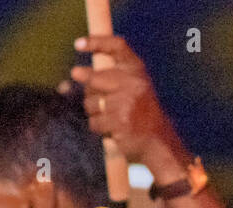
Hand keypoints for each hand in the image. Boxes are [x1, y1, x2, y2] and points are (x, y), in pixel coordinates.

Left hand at [71, 35, 187, 176]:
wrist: (159, 141)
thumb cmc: (140, 112)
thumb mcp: (132, 87)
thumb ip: (106, 77)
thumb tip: (73, 75)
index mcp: (137, 71)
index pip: (117, 46)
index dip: (97, 42)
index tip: (78, 44)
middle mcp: (133, 84)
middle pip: (95, 79)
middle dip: (87, 86)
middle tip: (84, 83)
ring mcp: (126, 103)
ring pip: (91, 103)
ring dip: (96, 113)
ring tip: (113, 117)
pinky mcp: (120, 122)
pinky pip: (95, 122)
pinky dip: (100, 128)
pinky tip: (113, 129)